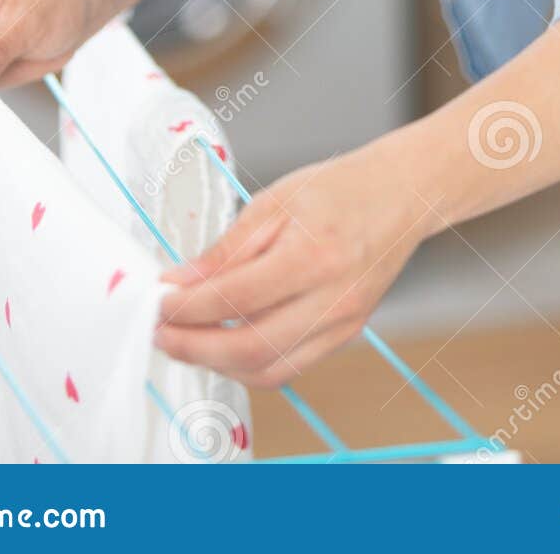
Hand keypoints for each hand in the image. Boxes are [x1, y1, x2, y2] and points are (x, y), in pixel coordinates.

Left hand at [154, 143, 428, 386]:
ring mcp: (343, 324)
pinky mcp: (346, 335)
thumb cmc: (340, 188)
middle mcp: (332, 300)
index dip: (188, 308)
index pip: (235, 298)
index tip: (158, 304)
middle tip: (161, 333)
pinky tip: (226, 344)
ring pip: (269, 371)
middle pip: (249, 347)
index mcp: (313, 257)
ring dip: (218, 364)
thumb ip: (227, 248)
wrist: (401, 194)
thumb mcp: (275, 201)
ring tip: (187, 342)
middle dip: (194, 347)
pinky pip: (290, 366)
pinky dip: (250, 364)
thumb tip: (180, 282)